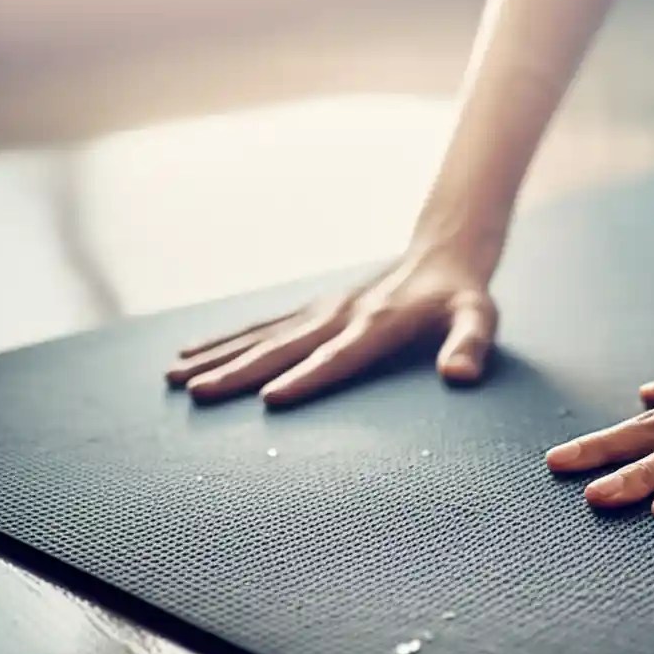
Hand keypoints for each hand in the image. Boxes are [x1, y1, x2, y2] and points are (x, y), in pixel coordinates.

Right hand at [166, 253, 496, 404]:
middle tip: (197, 395)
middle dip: (239, 373)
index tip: (270, 399)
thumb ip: (471, 345)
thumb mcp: (479, 318)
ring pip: (261, 337)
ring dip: (218, 357)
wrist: (441, 254)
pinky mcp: (312, 310)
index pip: (339, 357)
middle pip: (284, 349)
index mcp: (379, 325)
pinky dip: (225, 340)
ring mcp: (321, 311)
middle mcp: (340, 316)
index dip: (307, 379)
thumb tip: (461, 375)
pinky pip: (262, 326)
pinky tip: (192, 353)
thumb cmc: (462, 298)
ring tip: (174, 378)